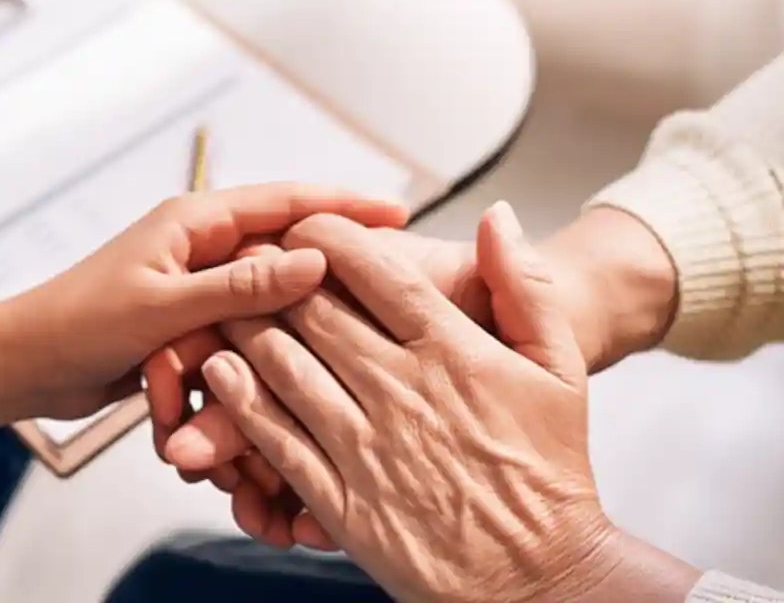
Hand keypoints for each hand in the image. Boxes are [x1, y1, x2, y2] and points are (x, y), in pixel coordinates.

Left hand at [0, 184, 406, 419]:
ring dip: (301, 308)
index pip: (287, 202)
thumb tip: (316, 258)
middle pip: (287, 243)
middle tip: (396, 270)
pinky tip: (305, 356)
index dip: (345, 206)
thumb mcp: (164, 305)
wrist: (25, 365)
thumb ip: (240, 286)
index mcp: (195, 222)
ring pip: (270, 292)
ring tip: (360, 315)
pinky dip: (269, 341)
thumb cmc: (77, 325)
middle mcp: (202, 246)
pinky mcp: (191, 320)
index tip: (399, 213)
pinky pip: (246, 326)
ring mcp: (198, 284)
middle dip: (336, 255)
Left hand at [156, 207, 677, 479]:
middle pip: (315, 312)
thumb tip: (498, 216)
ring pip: (284, 367)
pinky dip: (240, 401)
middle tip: (247, 257)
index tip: (303, 228)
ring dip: (245, 328)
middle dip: (273, 276)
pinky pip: (277, 439)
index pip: (375, 272)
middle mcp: (404, 392)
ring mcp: (368, 447)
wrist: (539, 576)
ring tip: (222, 303)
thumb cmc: (549, 472)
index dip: (326, 240)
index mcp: (453, 352)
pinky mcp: (343, 501)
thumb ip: (526, 286)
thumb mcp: (561, 368)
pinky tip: (222, 374)